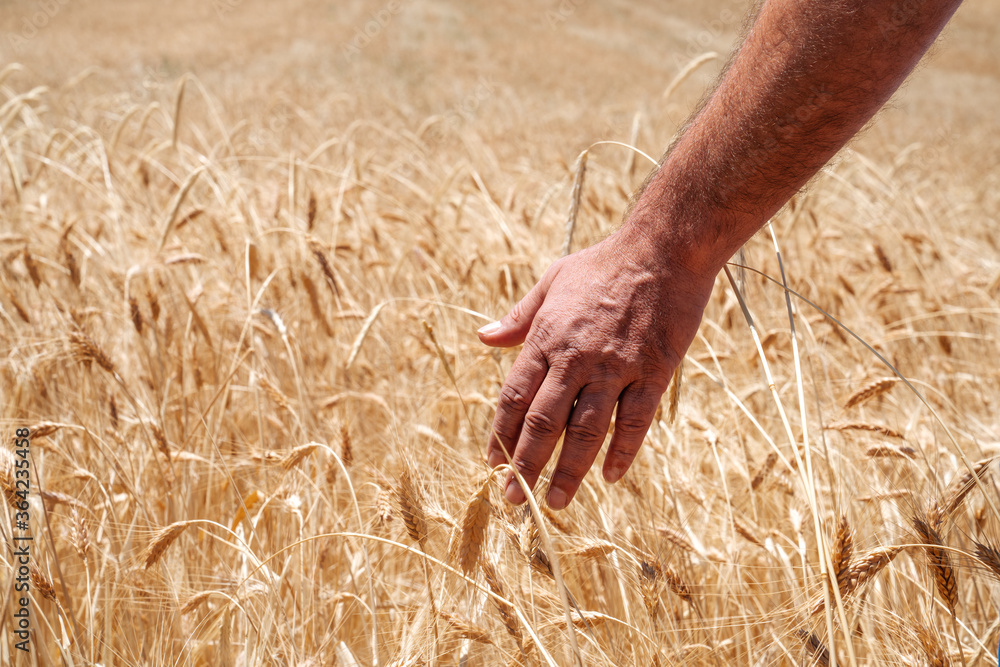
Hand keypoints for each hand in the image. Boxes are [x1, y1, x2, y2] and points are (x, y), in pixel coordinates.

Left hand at [478, 224, 715, 508]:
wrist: (663, 249)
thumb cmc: (603, 264)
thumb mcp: (551, 281)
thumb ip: (518, 316)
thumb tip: (483, 337)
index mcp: (547, 338)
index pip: (515, 396)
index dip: (502, 434)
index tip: (493, 463)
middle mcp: (576, 358)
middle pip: (544, 422)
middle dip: (525, 464)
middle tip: (514, 498)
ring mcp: (616, 367)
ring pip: (586, 430)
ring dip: (569, 470)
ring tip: (555, 502)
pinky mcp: (654, 371)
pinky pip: (635, 420)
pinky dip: (622, 451)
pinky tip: (610, 476)